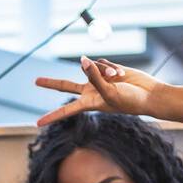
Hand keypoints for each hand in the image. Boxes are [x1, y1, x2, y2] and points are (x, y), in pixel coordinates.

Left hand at [35, 56, 160, 125]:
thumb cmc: (130, 100)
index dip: (52, 116)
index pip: (66, 110)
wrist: (147, 94)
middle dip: (51, 83)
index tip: (38, 123)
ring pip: (90, 67)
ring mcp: (97, 80)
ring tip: (117, 78)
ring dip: (104, 70)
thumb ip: (95, 76)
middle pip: (66, 86)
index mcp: (89, 104)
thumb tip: (82, 60)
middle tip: (35, 81)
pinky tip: (121, 74)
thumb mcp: (110, 91)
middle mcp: (90, 92)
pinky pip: (101, 62)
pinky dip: (111, 66)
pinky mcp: (106, 70)